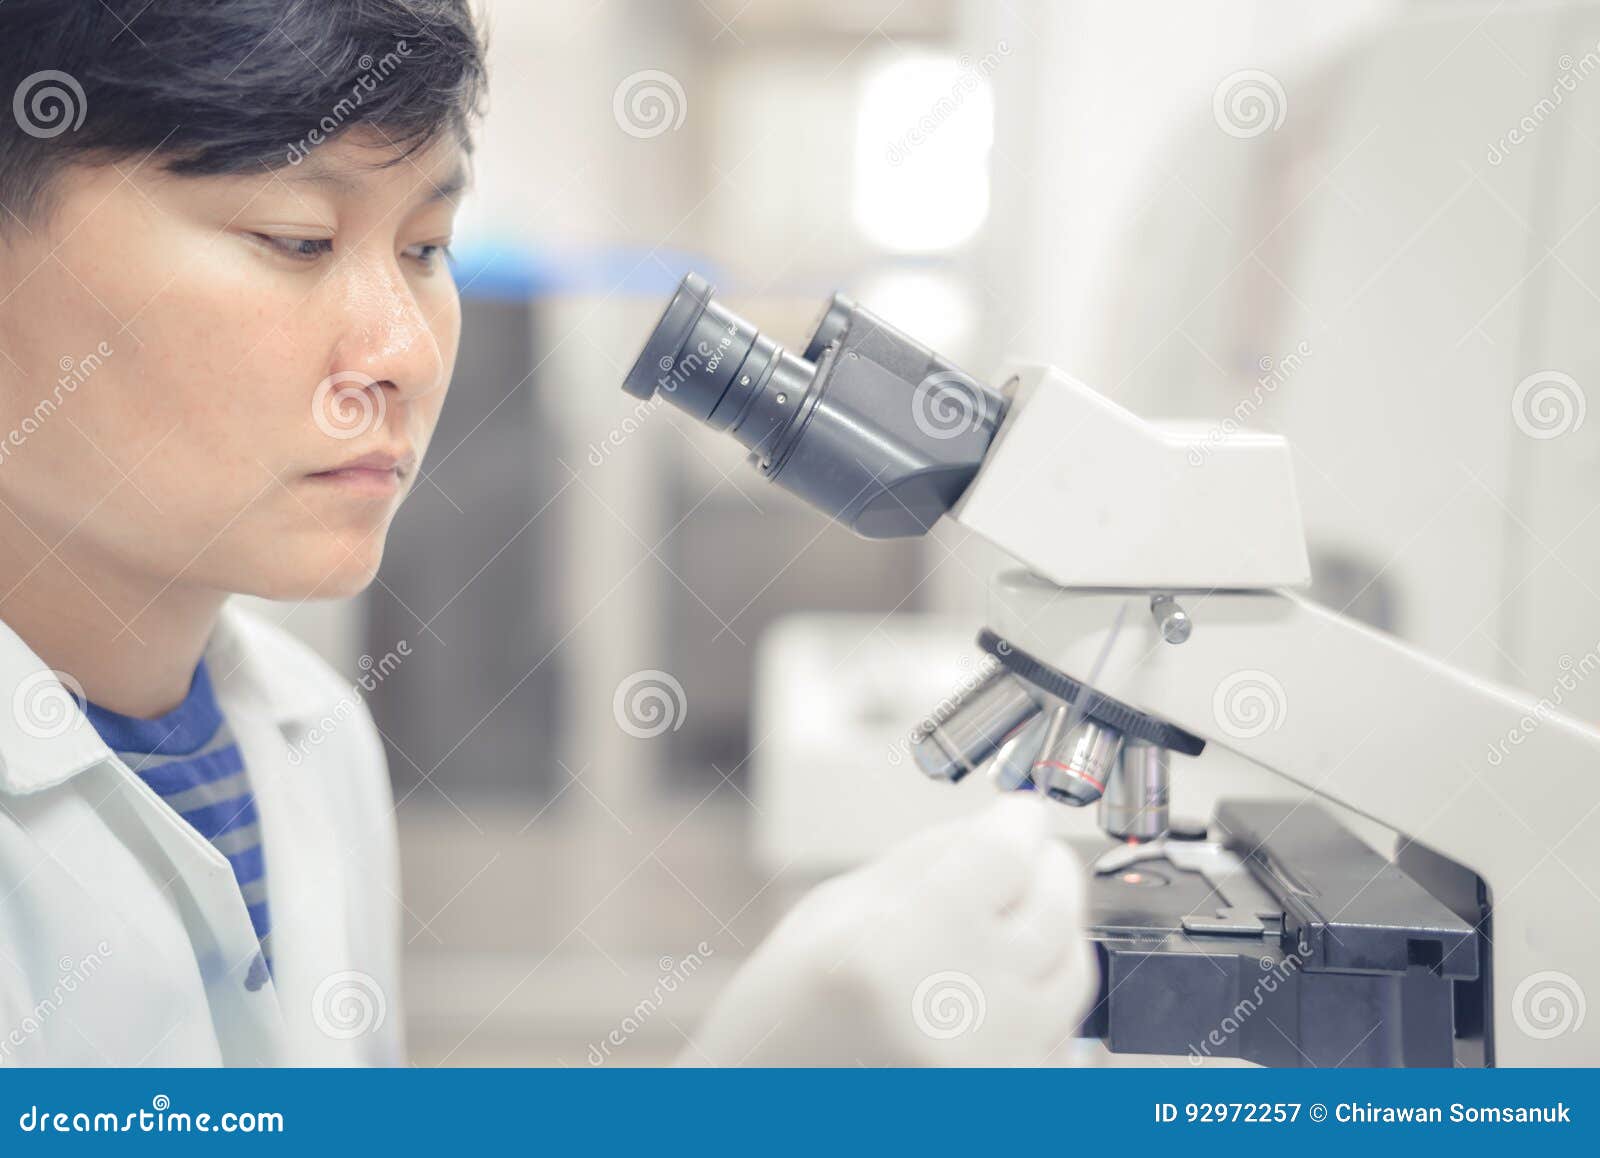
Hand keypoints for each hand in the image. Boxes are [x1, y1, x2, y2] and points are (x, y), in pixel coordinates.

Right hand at [685, 794, 1097, 1065]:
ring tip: (1014, 920)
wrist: (761, 1112)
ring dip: (1055, 932)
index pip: (1005, 856)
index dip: (1021, 820)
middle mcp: (954, 1014)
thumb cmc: (784, 1012)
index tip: (1021, 812)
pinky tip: (999, 989)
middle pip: (1055, 908)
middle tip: (1031, 856)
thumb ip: (927, 858)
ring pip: (1072, 971)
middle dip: (1049, 867)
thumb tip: (1008, 822)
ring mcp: (989, 1072)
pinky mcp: (1008, 1105)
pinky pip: (1060, 1032)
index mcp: (897, 949)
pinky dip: (1042, 997)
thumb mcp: (834, 910)